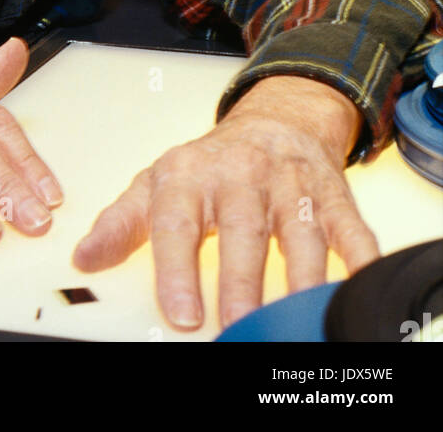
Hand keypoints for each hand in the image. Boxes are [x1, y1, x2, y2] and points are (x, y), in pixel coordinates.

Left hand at [72, 76, 379, 331]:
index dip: (177, 267)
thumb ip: (123, 222)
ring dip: (298, 278)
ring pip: (299, 233)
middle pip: (243, 229)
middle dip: (240, 280)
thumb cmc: (212, 163)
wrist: (276, 120)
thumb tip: (84, 257)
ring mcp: (291, 186)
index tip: (180, 311)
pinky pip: (351, 228)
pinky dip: (359, 257)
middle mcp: (243, 176)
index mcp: (191, 175)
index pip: (179, 220)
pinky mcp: (333, 198)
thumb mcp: (158, 182)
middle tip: (236, 323)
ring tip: (292, 319)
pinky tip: (356, 282)